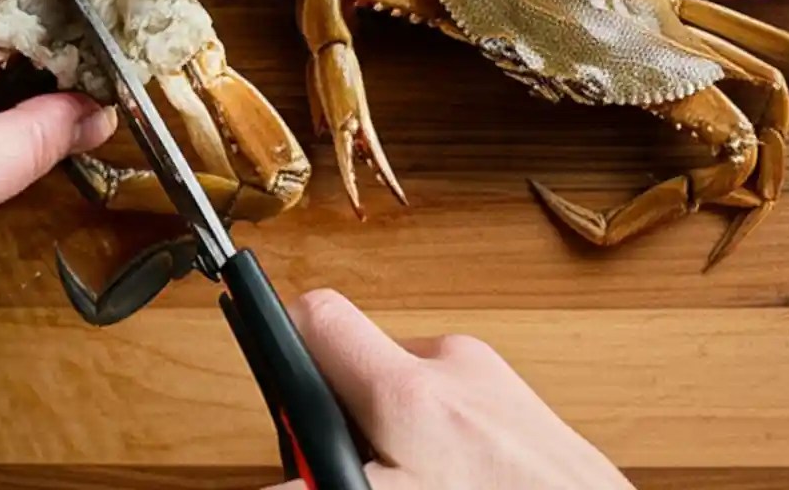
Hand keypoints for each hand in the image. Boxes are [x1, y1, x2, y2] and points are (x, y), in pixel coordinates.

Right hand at [271, 290, 635, 489]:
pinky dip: (441, 442)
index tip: (263, 354)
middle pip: (358, 364)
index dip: (280, 335)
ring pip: (408, 393)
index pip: (316, 315)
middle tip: (355, 468)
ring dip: (396, 436)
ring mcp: (494, 383)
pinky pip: (455, 408)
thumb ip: (318, 477)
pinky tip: (459, 481)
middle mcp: (453, 366)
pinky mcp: (525, 405)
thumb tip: (280, 476)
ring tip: (420, 482)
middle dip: (344, 417)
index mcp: (409, 389)